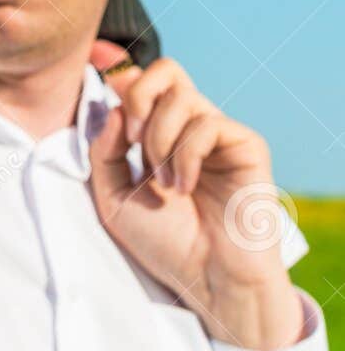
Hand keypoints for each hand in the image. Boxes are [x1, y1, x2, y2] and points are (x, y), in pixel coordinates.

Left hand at [86, 45, 303, 350]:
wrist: (205, 279)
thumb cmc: (164, 244)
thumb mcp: (113, 197)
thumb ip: (104, 151)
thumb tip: (114, 104)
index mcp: (160, 135)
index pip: (143, 82)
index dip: (121, 78)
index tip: (105, 89)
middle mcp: (190, 128)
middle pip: (166, 71)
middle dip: (140, 98)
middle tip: (133, 141)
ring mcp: (220, 135)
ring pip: (183, 97)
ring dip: (160, 141)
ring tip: (165, 185)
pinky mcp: (246, 146)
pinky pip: (207, 125)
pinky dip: (186, 157)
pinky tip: (186, 188)